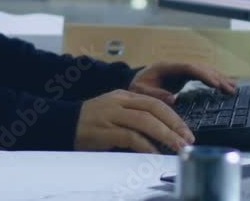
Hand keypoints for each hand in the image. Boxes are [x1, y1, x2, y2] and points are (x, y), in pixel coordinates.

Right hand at [74, 89, 194, 153]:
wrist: (62, 123)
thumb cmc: (92, 121)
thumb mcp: (115, 110)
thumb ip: (135, 114)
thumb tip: (163, 127)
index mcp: (124, 95)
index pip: (155, 102)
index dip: (174, 116)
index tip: (186, 131)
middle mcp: (119, 102)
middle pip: (153, 109)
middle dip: (174, 125)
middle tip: (188, 140)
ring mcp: (111, 115)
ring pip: (145, 121)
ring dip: (165, 135)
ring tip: (177, 148)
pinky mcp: (103, 131)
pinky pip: (130, 137)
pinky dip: (145, 146)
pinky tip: (154, 154)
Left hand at [128, 62, 235, 104]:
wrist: (133, 81)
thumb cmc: (137, 86)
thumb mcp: (140, 91)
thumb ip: (155, 94)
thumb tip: (172, 99)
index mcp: (166, 67)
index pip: (189, 67)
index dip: (203, 74)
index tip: (215, 84)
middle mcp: (176, 66)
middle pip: (200, 68)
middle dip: (216, 77)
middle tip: (230, 88)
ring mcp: (180, 70)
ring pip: (203, 70)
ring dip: (218, 78)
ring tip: (232, 88)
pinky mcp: (183, 76)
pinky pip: (201, 76)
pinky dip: (213, 81)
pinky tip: (223, 87)